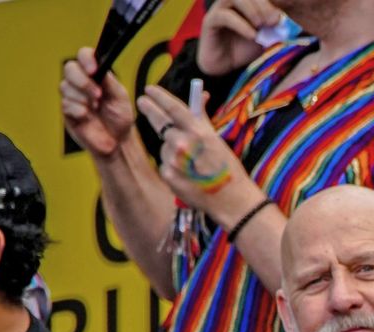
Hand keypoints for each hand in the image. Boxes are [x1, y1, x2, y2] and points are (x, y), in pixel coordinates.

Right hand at [60, 47, 137, 158]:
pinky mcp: (67, 111)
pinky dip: (78, 110)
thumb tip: (100, 65)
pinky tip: (87, 117)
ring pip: (65, 86)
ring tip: (96, 108)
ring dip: (82, 98)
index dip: (86, 59)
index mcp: (95, 74)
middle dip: (83, 81)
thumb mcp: (119, 97)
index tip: (93, 70)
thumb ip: (109, 81)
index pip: (84, 55)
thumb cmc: (119, 117)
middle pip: (70, 68)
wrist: (117, 141)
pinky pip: (66, 104)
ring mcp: (72, 96)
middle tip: (97, 95)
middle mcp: (81, 82)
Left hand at [138, 82, 259, 223]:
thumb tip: (200, 94)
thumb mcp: (216, 139)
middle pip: (159, 121)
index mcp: (198, 132)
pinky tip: (186, 173)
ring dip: (169, 147)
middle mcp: (183, 144)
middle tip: (142, 102)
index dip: (159, 96)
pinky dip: (172, 165)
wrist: (231, 199)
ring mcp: (173, 160)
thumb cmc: (227, 168)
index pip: (173, 108)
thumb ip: (202, 117)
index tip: (149, 89)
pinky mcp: (168, 176)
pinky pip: (165, 163)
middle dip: (149, 109)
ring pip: (163, 146)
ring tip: (187, 160)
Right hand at [198, 0, 285, 74]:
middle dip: (264, 4)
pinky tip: (252, 35)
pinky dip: (241, 25)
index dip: (272, 1)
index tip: (286, 11)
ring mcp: (219, 9)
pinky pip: (224, 16)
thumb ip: (275, 29)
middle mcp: (232, 1)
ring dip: (252, 10)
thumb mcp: (266, 38)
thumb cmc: (245, 49)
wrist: (224, 66)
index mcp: (246, 2)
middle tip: (275, 20)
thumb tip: (291, 24)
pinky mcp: (210, 21)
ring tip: (262, 25)